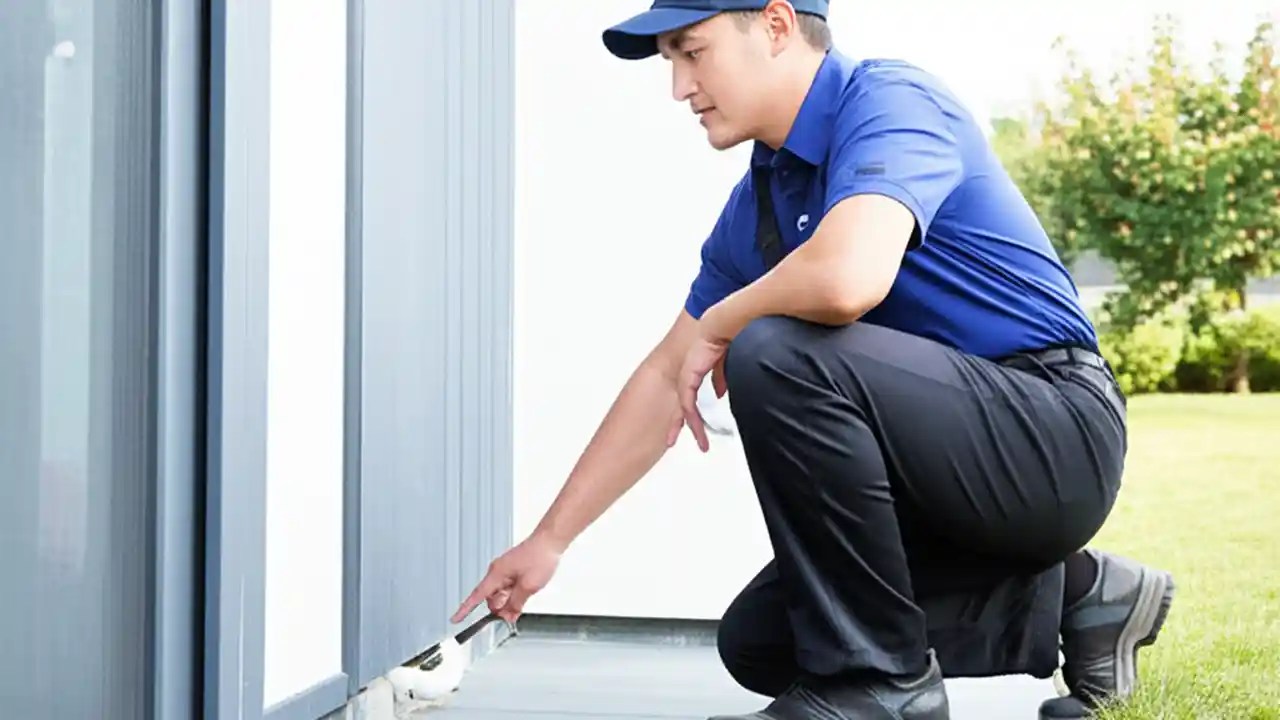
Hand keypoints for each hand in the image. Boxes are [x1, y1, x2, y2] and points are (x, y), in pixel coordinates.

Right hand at [452, 532, 562, 625]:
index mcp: (496, 573)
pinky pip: (508, 588)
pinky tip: (525, 594)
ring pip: (501, 594)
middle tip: (513, 614)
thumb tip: (508, 614)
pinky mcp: (513, 570)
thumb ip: (515, 603)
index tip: (455, 619)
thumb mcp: (528, 586)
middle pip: (491, 598)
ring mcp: (505, 570)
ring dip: (510, 601)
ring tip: (524, 598)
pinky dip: (514, 595)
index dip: (465, 609)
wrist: (550, 541)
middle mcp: (498, 571)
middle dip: (500, 608)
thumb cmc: (540, 556)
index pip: (476, 596)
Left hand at [669, 309, 733, 452]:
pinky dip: (692, 418)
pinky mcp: (689, 377)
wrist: (724, 324)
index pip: (688, 396)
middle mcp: (687, 375)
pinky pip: (689, 403)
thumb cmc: (727, 337)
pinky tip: (695, 429)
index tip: (690, 426)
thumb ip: (720, 378)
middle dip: (675, 424)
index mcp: (695, 371)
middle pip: (680, 406)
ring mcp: (686, 376)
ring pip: (683, 409)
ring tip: (690, 443)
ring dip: (688, 427)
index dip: (688, 412)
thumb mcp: (724, 363)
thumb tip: (720, 393)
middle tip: (670, 440)